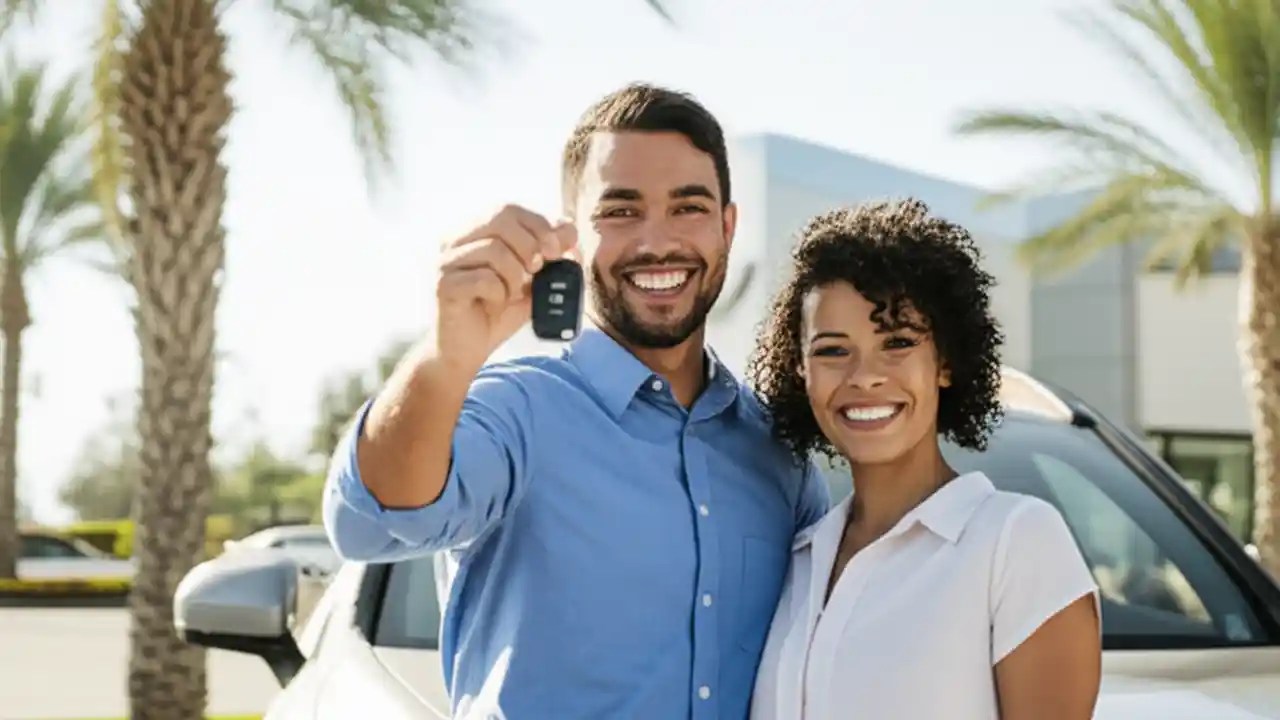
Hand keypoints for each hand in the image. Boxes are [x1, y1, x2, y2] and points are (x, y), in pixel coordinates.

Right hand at [435, 204, 577, 366]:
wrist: (464, 353)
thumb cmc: (496, 315)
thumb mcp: (532, 282)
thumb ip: (550, 256)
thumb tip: (570, 230)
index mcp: (474, 233)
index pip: (508, 209)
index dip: (539, 225)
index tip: (557, 250)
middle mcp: (455, 241)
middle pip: (500, 218)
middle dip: (530, 245)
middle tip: (537, 270)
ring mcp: (446, 261)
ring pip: (495, 250)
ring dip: (514, 277)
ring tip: (509, 296)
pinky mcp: (443, 285)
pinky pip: (484, 279)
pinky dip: (498, 295)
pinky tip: (492, 306)